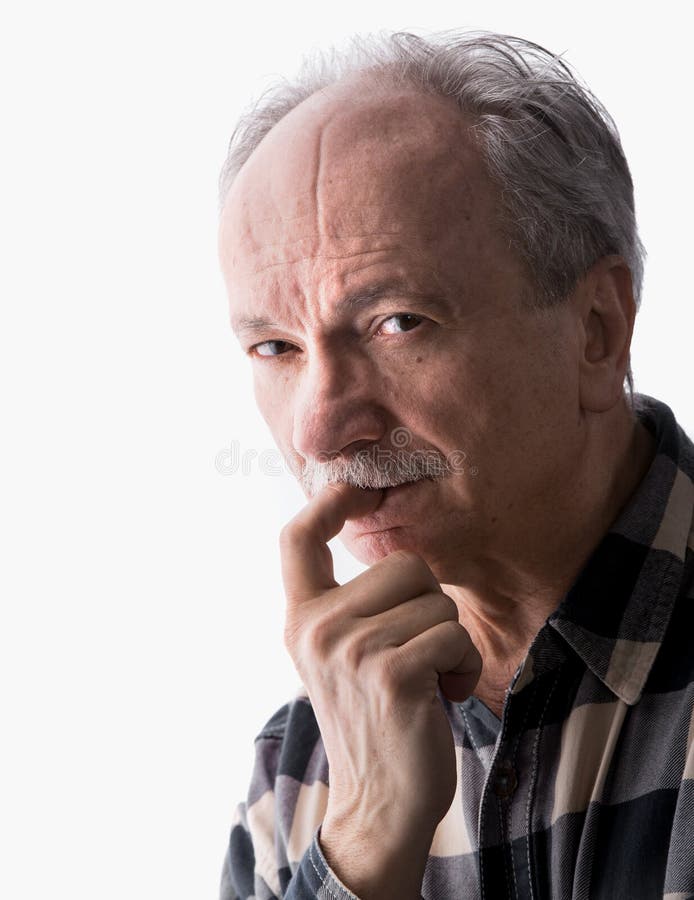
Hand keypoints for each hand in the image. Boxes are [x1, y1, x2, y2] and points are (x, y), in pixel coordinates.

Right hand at [280, 482, 482, 899]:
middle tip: (416, 653)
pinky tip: (442, 695)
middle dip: (429, 605)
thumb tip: (393, 552)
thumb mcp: (340, 655)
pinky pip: (451, 635)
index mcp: (301, 617)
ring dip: (449, 640)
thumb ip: (349, 605)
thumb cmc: (372, 718)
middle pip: (403, 565)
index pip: (298, 538)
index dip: (329, 503)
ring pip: (435, 601)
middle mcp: (316, 627)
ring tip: (426, 679)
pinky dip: (462, 665)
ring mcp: (350, 649)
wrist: (378, 803)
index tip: (356, 491)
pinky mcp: (391, 673)